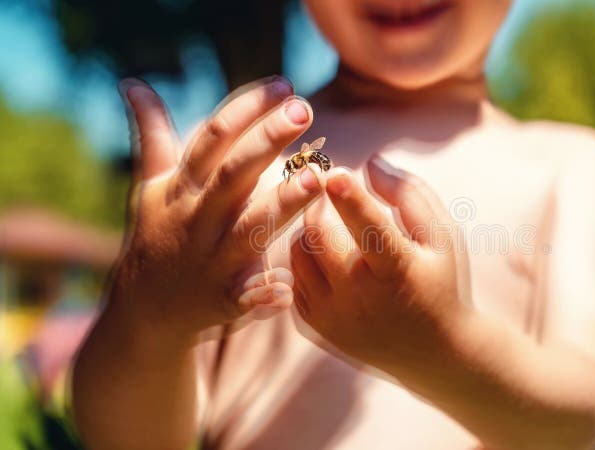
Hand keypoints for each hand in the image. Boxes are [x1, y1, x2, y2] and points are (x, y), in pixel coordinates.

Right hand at [111, 76, 321, 342]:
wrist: (142, 313)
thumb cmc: (157, 238)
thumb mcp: (150, 187)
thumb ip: (152, 136)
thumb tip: (133, 85)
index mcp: (182, 190)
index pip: (212, 139)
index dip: (246, 110)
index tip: (285, 86)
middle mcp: (196, 221)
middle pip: (232, 175)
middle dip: (267, 142)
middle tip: (305, 111)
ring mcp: (209, 262)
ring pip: (248, 230)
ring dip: (280, 206)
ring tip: (314, 179)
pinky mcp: (220, 302)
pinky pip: (243, 298)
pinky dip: (261, 295)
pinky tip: (286, 288)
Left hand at [291, 156, 471, 372]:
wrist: (433, 353)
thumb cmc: (440, 281)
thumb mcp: (442, 236)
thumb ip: (410, 194)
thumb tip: (369, 163)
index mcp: (398, 272)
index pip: (372, 231)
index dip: (353, 201)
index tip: (335, 172)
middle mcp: (361, 298)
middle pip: (319, 234)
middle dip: (319, 201)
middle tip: (327, 185)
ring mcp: (333, 316)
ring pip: (299, 251)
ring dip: (310, 228)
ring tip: (335, 224)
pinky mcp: (316, 327)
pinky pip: (295, 276)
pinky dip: (305, 257)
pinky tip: (329, 255)